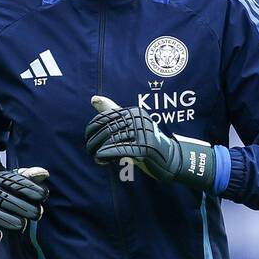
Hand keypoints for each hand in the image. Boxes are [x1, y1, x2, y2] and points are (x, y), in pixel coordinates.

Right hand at [0, 163, 49, 244]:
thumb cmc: (8, 183)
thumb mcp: (18, 176)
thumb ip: (31, 175)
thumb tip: (44, 174)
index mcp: (2, 179)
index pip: (17, 183)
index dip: (31, 189)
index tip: (43, 195)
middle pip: (6, 200)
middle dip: (22, 207)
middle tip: (37, 214)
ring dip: (7, 220)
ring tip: (22, 225)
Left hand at [85, 95, 216, 191]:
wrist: (170, 160)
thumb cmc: (145, 143)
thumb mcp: (129, 127)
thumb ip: (112, 113)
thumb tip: (93, 98)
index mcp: (134, 112)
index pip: (106, 116)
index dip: (93, 127)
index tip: (88, 136)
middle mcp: (138, 120)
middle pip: (108, 129)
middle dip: (95, 140)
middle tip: (89, 149)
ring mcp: (142, 134)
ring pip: (112, 140)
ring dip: (100, 150)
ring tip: (96, 157)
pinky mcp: (144, 148)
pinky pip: (119, 150)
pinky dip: (106, 155)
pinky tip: (101, 160)